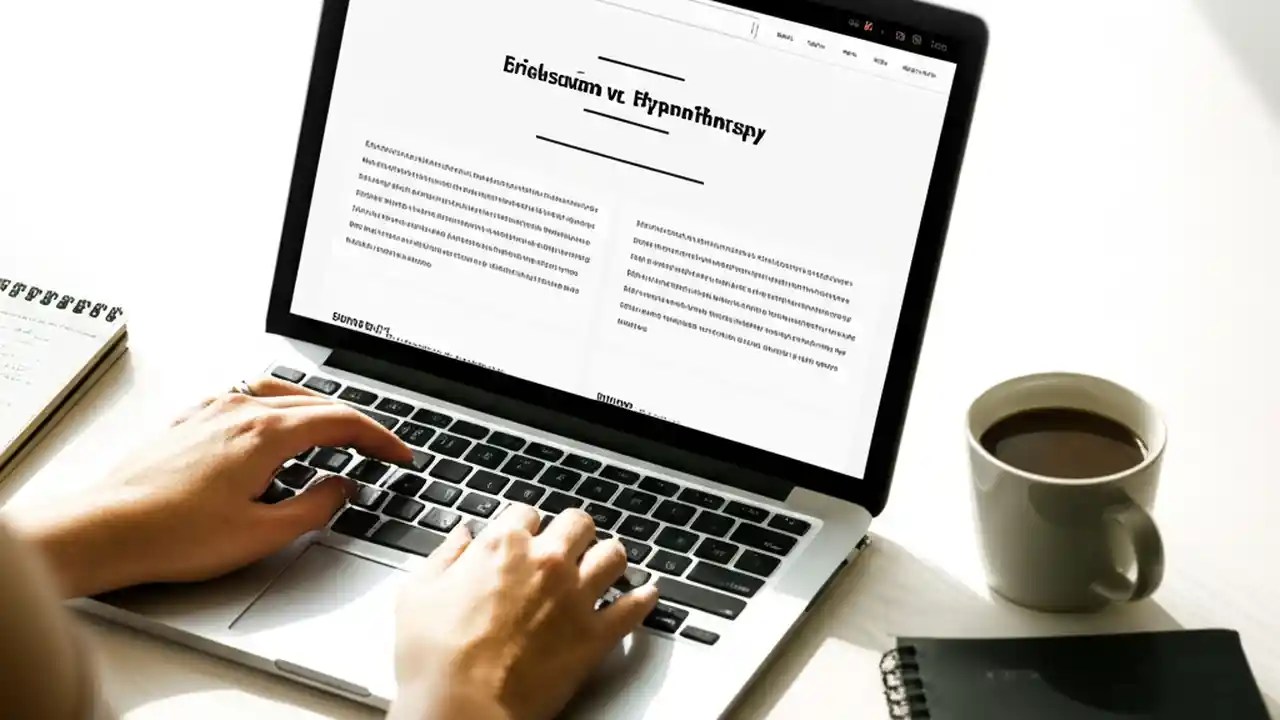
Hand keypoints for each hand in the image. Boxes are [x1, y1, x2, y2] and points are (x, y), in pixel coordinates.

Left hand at [8, 377, 410, 597]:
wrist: (105, 530)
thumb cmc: (172, 535)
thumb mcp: (262, 534)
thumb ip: (314, 506)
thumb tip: (339, 488)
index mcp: (264, 433)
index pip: (341, 422)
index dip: (380, 438)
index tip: (398, 454)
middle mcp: (238, 410)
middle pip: (315, 402)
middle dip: (354, 424)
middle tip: (376, 448)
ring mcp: (210, 411)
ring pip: (279, 393)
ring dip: (314, 410)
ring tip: (330, 433)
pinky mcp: (188, 422)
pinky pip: (245, 399)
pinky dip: (275, 409)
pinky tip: (271, 431)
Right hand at [390, 505, 658, 719]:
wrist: (462, 708)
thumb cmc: (434, 659)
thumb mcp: (417, 595)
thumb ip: (444, 557)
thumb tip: (460, 536)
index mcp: (503, 546)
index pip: (526, 512)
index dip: (524, 525)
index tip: (524, 535)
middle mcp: (546, 562)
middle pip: (578, 523)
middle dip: (573, 532)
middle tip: (568, 546)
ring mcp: (576, 596)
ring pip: (613, 556)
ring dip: (609, 559)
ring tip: (606, 566)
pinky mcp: (596, 634)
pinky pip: (635, 608)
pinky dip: (644, 599)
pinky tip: (647, 595)